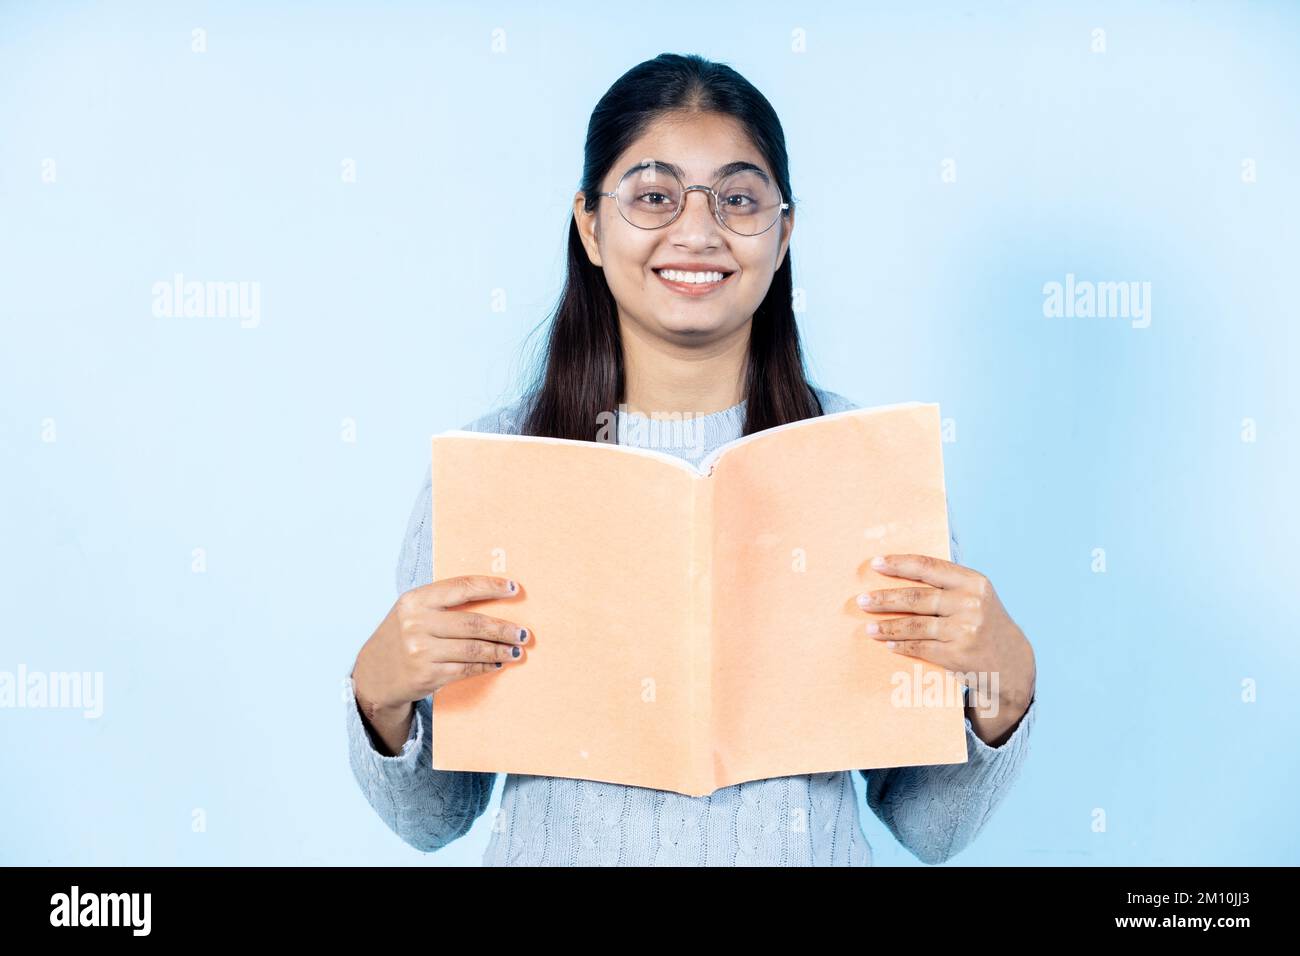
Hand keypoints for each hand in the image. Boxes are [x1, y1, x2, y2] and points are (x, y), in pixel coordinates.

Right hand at [352, 575, 528, 728]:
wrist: (373, 675)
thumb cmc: (401, 637)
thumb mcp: (413, 612)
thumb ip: (443, 603)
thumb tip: (493, 596)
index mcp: (415, 600)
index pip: (461, 587)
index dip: (491, 587)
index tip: (514, 589)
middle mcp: (416, 623)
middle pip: (472, 622)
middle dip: (503, 628)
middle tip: (523, 632)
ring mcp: (420, 651)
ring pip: (473, 648)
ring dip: (500, 650)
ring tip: (516, 650)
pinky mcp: (426, 675)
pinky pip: (465, 669)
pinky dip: (485, 666)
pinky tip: (497, 663)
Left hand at [856, 554, 1035, 735]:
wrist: (1012, 662)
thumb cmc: (983, 622)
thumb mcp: (974, 595)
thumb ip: (945, 583)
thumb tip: (897, 569)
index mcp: (973, 582)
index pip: (929, 567)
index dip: (899, 564)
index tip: (875, 563)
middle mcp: (971, 604)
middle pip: (917, 598)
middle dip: (884, 599)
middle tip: (862, 600)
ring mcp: (965, 631)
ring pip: (916, 626)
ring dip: (887, 627)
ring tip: (868, 627)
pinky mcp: (959, 655)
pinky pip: (921, 648)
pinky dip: (902, 646)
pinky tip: (888, 644)